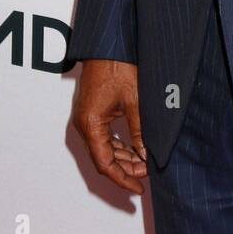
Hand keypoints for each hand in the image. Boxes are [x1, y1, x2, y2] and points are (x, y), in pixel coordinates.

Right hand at [73, 59, 147, 194]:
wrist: (108, 45)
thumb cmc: (117, 66)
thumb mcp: (135, 102)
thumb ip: (140, 132)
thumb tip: (147, 156)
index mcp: (91, 124)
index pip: (105, 164)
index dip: (122, 179)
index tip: (138, 188)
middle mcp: (84, 124)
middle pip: (104, 158)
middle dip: (126, 169)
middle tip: (148, 174)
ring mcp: (87, 118)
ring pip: (104, 149)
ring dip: (124, 157)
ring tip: (145, 163)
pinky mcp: (92, 112)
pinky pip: (104, 137)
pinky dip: (120, 145)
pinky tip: (135, 148)